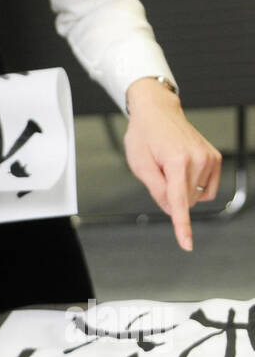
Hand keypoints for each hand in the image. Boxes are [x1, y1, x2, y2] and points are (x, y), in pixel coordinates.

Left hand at [123, 78, 221, 251]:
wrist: (158, 112)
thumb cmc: (145, 135)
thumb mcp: (140, 164)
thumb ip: (156, 190)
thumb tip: (173, 209)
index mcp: (176, 160)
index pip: (179, 201)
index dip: (182, 226)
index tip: (187, 244)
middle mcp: (198, 158)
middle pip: (185, 200)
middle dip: (170, 194)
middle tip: (159, 171)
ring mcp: (209, 158)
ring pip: (196, 196)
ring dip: (181, 188)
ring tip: (170, 165)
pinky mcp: (215, 158)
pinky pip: (207, 189)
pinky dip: (194, 186)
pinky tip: (184, 170)